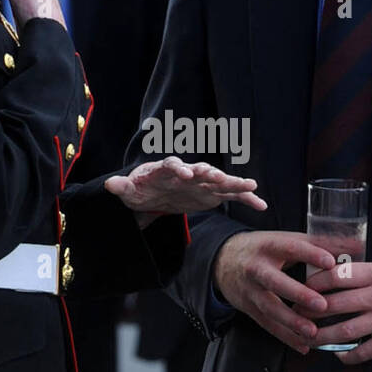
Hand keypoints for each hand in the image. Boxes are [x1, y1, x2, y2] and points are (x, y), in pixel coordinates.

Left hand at [105, 157, 266, 224]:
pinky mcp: (212, 194)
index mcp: (166, 170)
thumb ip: (121, 186)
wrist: (154, 193)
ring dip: (235, 183)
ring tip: (251, 185)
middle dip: (211, 173)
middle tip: (221, 177)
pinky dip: (246, 198)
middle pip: (201, 170)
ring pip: (221, 181)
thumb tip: (109, 184)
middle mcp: (188, 173)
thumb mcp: (128, 190)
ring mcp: (202, 183)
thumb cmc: (140, 189)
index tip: (185, 173)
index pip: (173, 166)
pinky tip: (262, 205)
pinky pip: (232, 195)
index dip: (179, 168)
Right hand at [212, 230, 339, 352]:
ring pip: (270, 308)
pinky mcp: (249, 308)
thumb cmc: (263, 249)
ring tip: (313, 332)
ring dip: (292, 322)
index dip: (310, 254)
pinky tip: (303, 345)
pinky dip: (285, 337)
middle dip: (298, 294)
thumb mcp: (284, 240)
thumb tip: (355, 246)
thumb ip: (318, 243)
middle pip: (275, 281)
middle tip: (322, 305)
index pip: (290, 247)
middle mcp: (256, 268)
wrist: (222, 261)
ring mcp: (250, 290)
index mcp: (268, 246)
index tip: (330, 262)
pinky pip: (267, 325)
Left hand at [299, 261, 371, 362]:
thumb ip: (361, 275)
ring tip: (309, 339)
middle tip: (296, 316)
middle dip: (309, 312)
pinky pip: (364, 351)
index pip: (335, 276)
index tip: (301, 289)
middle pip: (333, 305)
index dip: (313, 283)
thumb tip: (330, 279)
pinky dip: (348, 356)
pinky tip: (338, 355)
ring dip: (322, 337)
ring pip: (344, 331)